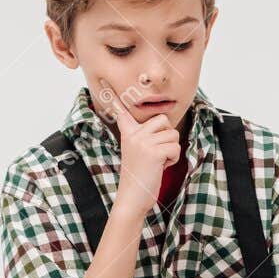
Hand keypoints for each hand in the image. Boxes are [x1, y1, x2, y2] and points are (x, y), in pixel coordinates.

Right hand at [98, 77, 179, 216]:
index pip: (120, 111)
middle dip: (167, 137)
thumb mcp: (139, 152)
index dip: (113, 96)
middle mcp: (133, 134)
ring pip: (173, 134)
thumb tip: (163, 122)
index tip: (103, 80)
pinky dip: (173, 159)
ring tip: (157, 162)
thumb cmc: (140, 177)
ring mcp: (142, 142)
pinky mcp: (153, 151)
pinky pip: (175, 147)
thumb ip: (147, 137)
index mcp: (128, 133)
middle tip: (155, 154)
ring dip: (171, 150)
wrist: (133, 197)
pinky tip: (159, 167)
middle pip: (164, 120)